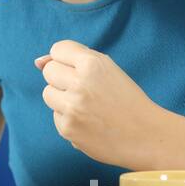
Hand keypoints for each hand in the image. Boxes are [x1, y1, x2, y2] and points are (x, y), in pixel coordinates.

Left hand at [35, 40, 164, 168]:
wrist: (146, 135)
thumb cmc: (127, 100)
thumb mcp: (108, 70)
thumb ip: (74, 59)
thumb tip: (38, 62)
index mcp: (93, 63)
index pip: (58, 49)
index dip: (67, 59)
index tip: (80, 69)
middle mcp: (80, 83)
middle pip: (49, 71)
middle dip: (62, 78)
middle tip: (85, 89)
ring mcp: (72, 107)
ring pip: (48, 93)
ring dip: (62, 98)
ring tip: (87, 106)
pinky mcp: (67, 128)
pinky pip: (55, 116)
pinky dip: (68, 119)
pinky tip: (89, 123)